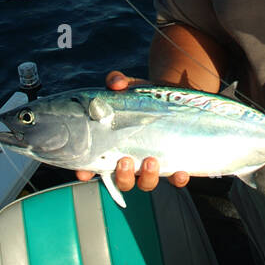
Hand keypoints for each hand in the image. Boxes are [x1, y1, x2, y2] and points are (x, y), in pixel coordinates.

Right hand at [73, 69, 190, 194]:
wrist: (173, 97)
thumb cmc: (144, 96)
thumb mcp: (130, 86)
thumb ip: (118, 81)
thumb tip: (116, 83)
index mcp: (113, 146)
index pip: (94, 164)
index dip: (86, 172)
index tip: (83, 172)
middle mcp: (131, 161)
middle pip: (122, 181)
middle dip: (122, 176)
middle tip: (125, 160)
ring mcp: (151, 165)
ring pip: (146, 183)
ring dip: (147, 177)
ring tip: (151, 161)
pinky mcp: (173, 163)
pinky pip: (174, 179)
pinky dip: (177, 179)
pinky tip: (181, 172)